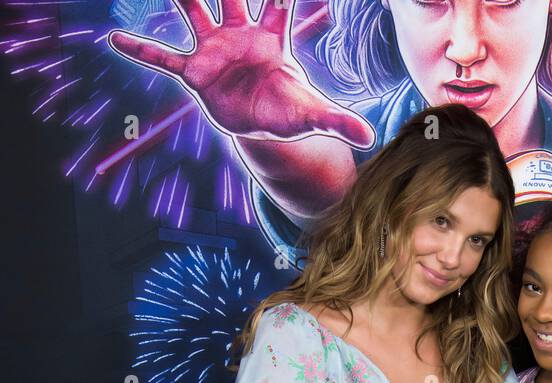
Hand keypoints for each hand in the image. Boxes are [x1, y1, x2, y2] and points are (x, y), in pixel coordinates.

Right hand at [107, 0, 375, 145]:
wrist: (262, 125)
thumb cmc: (289, 111)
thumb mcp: (313, 117)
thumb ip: (339, 121)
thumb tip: (370, 135)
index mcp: (270, 40)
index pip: (277, 3)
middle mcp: (239, 36)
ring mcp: (214, 51)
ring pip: (194, 12)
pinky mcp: (195, 74)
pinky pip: (164, 60)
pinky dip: (142, 51)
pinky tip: (116, 40)